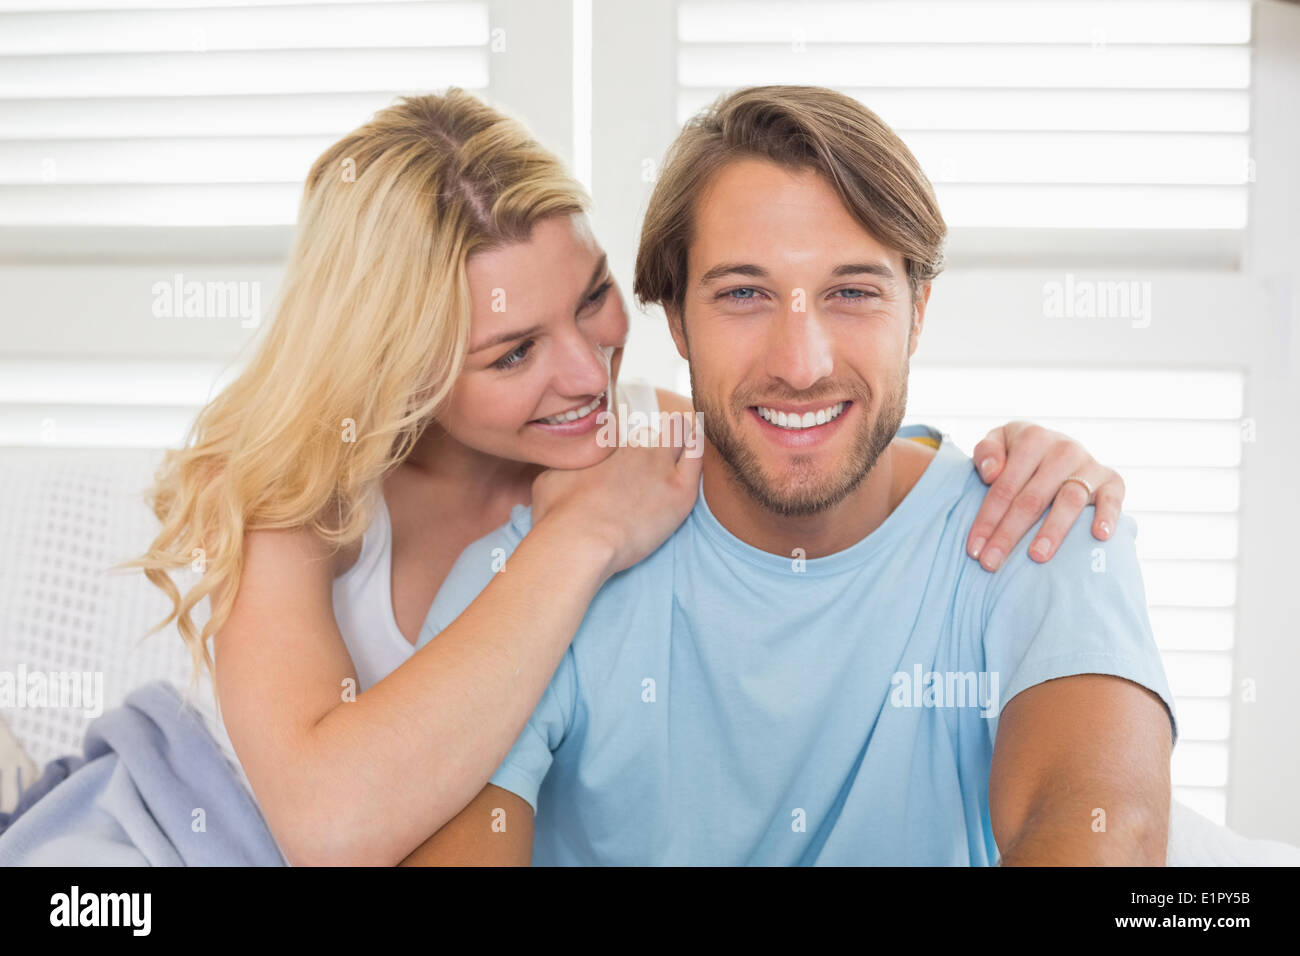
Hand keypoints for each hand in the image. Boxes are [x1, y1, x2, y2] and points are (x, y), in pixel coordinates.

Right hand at [530, 419, 703, 581]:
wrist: (580, 540)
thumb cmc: (557, 516)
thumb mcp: (548, 478)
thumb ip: (563, 465)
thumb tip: (561, 464)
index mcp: (605, 441)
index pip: (625, 427)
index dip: (627, 440)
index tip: (628, 453)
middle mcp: (634, 445)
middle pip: (654, 428)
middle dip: (657, 436)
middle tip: (657, 453)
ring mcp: (659, 465)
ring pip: (680, 433)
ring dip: (681, 436)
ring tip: (683, 445)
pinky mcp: (680, 491)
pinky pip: (698, 454)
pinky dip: (697, 447)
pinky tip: (696, 446)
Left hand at [966, 421, 1123, 571]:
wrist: (1059, 445)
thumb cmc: (1019, 453)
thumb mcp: (998, 442)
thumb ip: (986, 452)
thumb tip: (991, 473)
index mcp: (1031, 438)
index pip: (1004, 487)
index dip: (986, 519)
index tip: (973, 550)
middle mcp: (1062, 449)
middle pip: (1031, 499)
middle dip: (1008, 534)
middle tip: (991, 563)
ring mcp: (1089, 465)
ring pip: (1069, 501)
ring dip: (1052, 531)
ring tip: (1036, 557)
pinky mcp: (1112, 480)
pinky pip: (1112, 499)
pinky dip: (1108, 516)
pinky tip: (1099, 535)